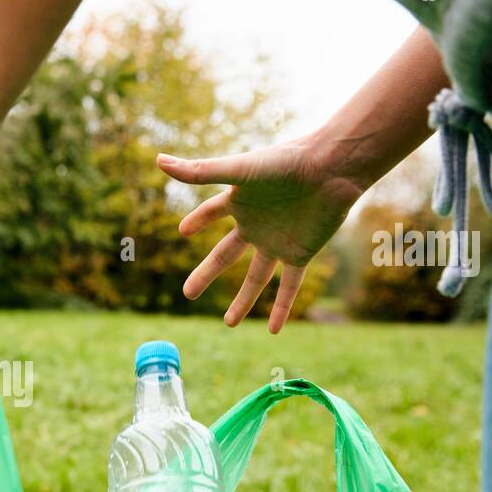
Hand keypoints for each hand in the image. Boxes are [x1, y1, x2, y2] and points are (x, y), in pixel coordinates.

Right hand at [157, 137, 365, 332]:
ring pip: (256, 279)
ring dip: (243, 302)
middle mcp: (256, 225)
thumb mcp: (238, 170)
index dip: (198, 221)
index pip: (211, 213)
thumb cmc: (285, 162)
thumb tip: (158, 161)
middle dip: (206, 275)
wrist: (333, 169)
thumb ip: (199, 172)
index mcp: (240, 202)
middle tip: (188, 294)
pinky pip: (289, 286)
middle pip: (225, 256)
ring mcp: (277, 242)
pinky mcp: (300, 254)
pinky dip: (282, 308)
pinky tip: (273, 330)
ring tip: (229, 324)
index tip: (183, 231)